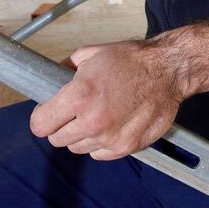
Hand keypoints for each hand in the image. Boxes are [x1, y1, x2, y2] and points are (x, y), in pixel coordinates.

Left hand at [29, 40, 182, 160]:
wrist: (168, 70)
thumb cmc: (132, 60)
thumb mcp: (91, 53)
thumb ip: (65, 69)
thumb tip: (50, 78)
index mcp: (79, 96)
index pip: (40, 125)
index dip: (42, 117)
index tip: (47, 113)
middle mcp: (92, 121)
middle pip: (57, 139)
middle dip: (61, 126)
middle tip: (74, 112)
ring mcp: (110, 137)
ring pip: (78, 148)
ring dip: (82, 135)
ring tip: (97, 116)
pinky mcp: (126, 147)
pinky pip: (99, 154)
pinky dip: (100, 143)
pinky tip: (110, 125)